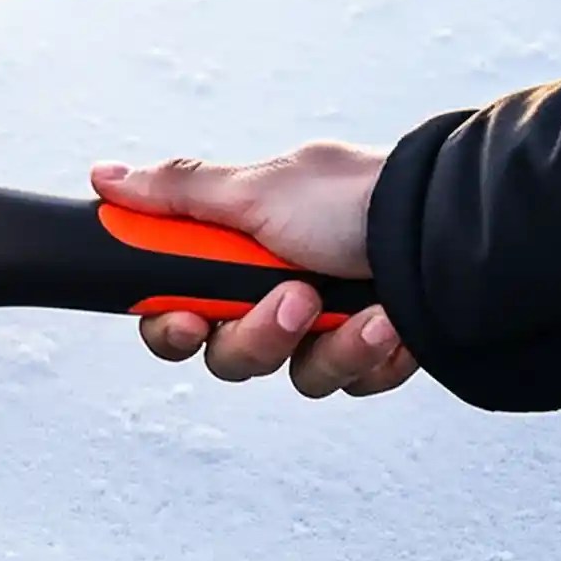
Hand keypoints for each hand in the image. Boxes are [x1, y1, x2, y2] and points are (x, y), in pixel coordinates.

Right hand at [90, 142, 416, 397]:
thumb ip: (178, 194)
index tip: (187, 319)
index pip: (178, 308)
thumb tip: (107, 177)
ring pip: (294, 377)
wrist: (452, 229)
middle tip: (292, 299)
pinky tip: (392, 322)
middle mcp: (277, 290)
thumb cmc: (358, 199)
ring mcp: (326, 326)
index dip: (172, 325)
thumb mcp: (258, 189)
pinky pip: (350, 382)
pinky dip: (371, 354)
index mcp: (240, 252)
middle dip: (260, 335)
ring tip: (363, 309)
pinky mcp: (372, 353)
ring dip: (327, 346)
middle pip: (230, 356)